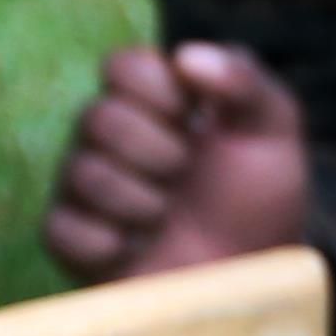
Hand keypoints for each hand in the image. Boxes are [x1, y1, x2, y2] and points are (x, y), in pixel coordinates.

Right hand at [41, 41, 313, 282]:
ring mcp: (80, 187)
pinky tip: (136, 249)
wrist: (247, 279)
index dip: (161, 92)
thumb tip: (184, 55)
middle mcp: (106, 136)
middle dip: (159, 154)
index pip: (121, 65)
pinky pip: (62, 228)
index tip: (197, 121)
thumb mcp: (272, 131)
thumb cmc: (257, 200)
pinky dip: (111, 243)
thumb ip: (243, 79)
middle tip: (185, 177)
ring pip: (83, 173)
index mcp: (149, 99)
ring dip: (144, 203)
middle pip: (97, 117)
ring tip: (167, 218)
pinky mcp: (66, 239)